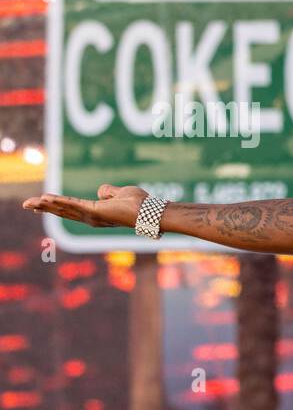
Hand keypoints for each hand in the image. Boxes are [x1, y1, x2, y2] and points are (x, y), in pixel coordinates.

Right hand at [20, 184, 148, 228]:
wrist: (150, 211)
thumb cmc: (141, 204)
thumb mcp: (121, 193)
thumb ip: (108, 192)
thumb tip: (100, 191)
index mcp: (96, 213)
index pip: (71, 209)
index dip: (55, 205)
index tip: (41, 202)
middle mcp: (92, 218)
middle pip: (63, 211)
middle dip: (44, 208)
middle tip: (26, 205)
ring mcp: (93, 216)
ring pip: (64, 209)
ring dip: (46, 206)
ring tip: (30, 203)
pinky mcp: (95, 212)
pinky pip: (73, 205)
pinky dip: (59, 202)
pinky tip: (46, 199)